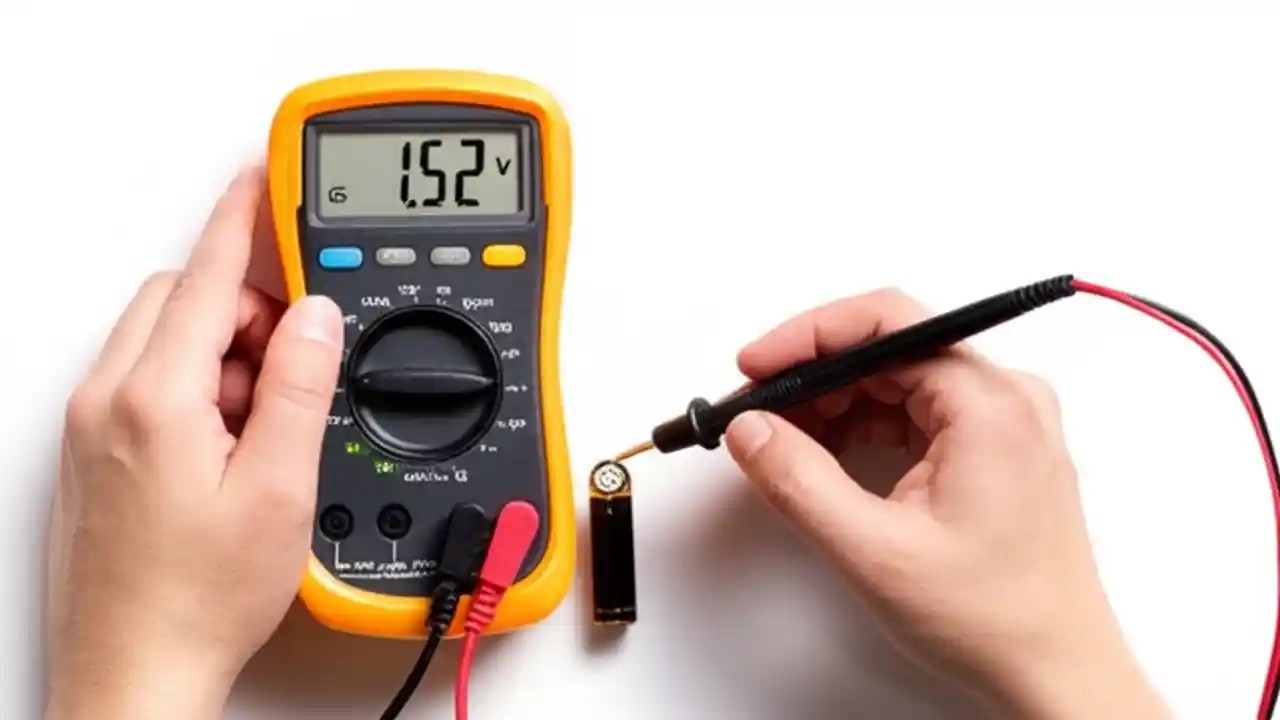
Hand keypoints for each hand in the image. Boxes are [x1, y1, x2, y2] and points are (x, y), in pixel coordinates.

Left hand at [44, 167, 343, 719]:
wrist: (136, 674)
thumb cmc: (196, 601)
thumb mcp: (279, 490)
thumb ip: (300, 388)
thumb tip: (315, 317)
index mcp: (154, 399)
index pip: (205, 275)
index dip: (244, 218)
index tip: (267, 177)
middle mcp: (109, 401)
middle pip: (181, 301)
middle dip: (245, 311)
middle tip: (293, 363)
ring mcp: (94, 427)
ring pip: (165, 341)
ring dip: (224, 357)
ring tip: (265, 429)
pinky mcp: (96, 452)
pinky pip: (148, 384)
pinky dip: (198, 390)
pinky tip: (233, 448)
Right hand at [723, 288, 1168, 718]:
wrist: (1055, 673)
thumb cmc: (995, 619)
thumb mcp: (875, 551)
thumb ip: (799, 482)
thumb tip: (750, 429)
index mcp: (991, 404)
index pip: (885, 323)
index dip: (807, 336)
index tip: (755, 365)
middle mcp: (1006, 398)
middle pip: (888, 347)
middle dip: (812, 373)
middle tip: (754, 410)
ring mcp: (1004, 422)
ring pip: (898, 378)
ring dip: (835, 401)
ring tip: (782, 439)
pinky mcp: (993, 448)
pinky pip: (916, 411)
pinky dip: (864, 426)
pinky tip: (826, 455)